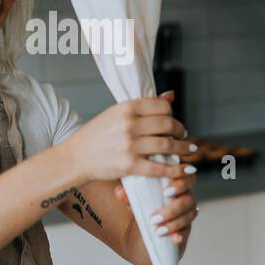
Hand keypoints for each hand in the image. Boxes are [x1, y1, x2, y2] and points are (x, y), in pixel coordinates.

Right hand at [63, 91, 196, 185]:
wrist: (76, 157)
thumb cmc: (96, 135)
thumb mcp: (116, 113)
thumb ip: (144, 106)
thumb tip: (171, 95)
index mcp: (126, 107)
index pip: (162, 107)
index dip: (172, 114)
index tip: (173, 122)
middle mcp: (129, 124)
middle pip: (168, 125)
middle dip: (181, 131)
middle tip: (183, 136)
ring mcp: (130, 145)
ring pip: (167, 145)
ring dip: (183, 148)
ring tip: (188, 149)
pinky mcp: (130, 165)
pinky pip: (160, 168)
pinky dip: (176, 169)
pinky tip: (186, 169)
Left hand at [114, 171, 197, 257]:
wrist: (145, 227)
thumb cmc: (143, 205)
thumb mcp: (133, 199)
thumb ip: (127, 195)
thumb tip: (120, 191)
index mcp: (176, 183)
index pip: (187, 178)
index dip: (180, 184)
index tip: (165, 192)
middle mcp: (186, 196)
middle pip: (189, 199)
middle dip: (174, 208)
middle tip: (156, 217)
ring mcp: (187, 213)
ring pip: (189, 215)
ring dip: (174, 223)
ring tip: (158, 229)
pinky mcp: (186, 228)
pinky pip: (187, 231)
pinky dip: (181, 234)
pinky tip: (175, 238)